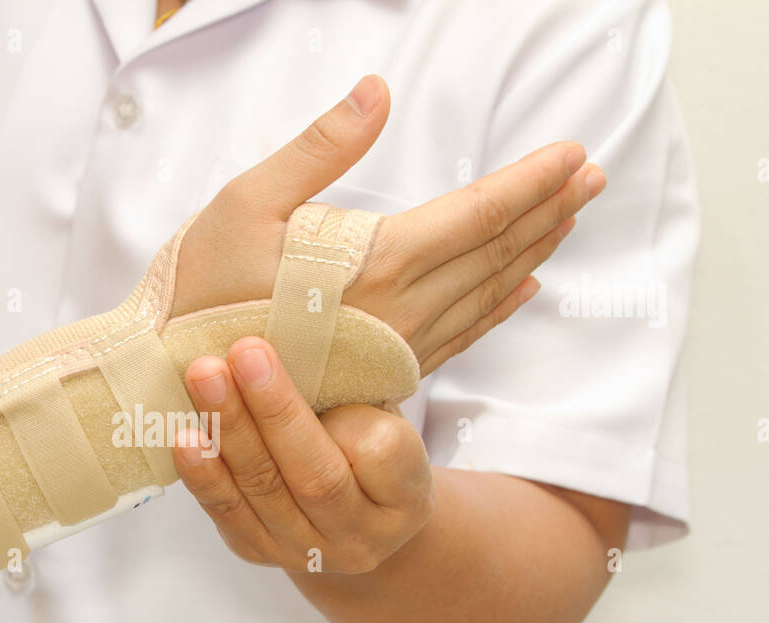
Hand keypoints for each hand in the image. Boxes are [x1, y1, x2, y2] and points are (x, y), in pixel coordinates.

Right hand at [173, 74, 604, 375]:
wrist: (177, 383)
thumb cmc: (200, 290)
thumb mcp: (246, 202)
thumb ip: (320, 148)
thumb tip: (379, 93)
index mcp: (374, 263)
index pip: (477, 214)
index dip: (530, 182)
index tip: (573, 153)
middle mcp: (399, 310)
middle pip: (495, 253)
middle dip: (547, 210)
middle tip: (592, 176)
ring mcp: (395, 348)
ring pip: (486, 295)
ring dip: (532, 252)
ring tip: (567, 219)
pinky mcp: (382, 372)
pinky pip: (461, 337)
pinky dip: (498, 308)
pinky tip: (523, 289)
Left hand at [175, 339, 431, 573]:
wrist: (351, 520)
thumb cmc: (369, 453)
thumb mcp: (383, 422)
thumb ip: (353, 399)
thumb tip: (289, 350)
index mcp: (406, 498)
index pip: (382, 456)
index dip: (349, 418)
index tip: (322, 371)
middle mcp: (361, 536)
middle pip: (315, 476)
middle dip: (274, 411)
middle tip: (244, 353)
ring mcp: (307, 553)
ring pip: (264, 491)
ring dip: (229, 431)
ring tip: (205, 378)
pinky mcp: (258, 551)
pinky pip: (227, 512)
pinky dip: (203, 473)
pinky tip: (183, 437)